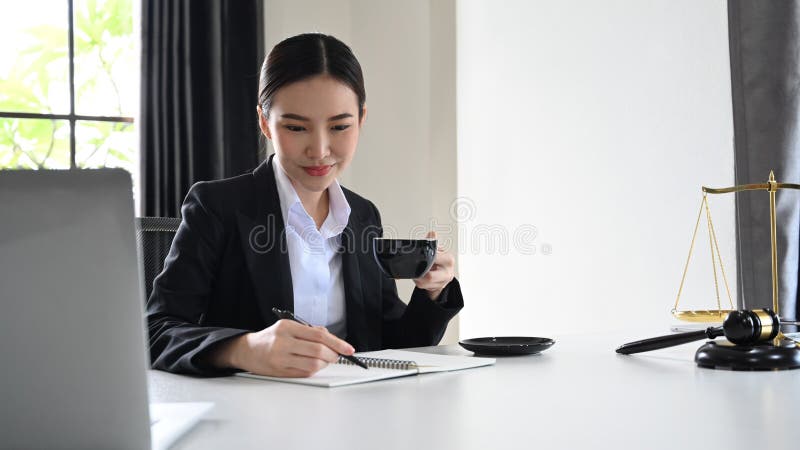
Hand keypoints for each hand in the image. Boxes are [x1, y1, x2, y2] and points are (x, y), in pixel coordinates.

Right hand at [213, 320, 355, 376]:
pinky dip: (314, 370)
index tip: (348, 349)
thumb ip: (310, 331)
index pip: (319, 335)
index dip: (337, 343)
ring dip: (325, 364)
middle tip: (337, 355)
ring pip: (313, 364)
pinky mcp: (280, 372)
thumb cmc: (271, 338)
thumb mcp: (288, 326)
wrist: (248, 350)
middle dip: (333, 355)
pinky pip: (305, 373)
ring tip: (325, 360)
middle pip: (318, 350)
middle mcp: (283, 342)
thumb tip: (332, 339)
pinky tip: (313, 365)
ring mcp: (280, 358)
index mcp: (287, 327)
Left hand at [413, 231, 455, 300]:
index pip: (435, 259)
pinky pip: (422, 286)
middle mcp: (447, 272)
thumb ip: (433, 242)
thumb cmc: (441, 261)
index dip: (426, 259)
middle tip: (416, 267)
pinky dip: (417, 281)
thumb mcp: (438, 250)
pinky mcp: (436, 288)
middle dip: (420, 272)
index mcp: (448, 260)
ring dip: (417, 277)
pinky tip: (417, 276)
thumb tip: (432, 233)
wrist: (445, 274)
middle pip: (430, 276)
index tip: (420, 257)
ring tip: (416, 271)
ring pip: (424, 282)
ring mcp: (442, 282)